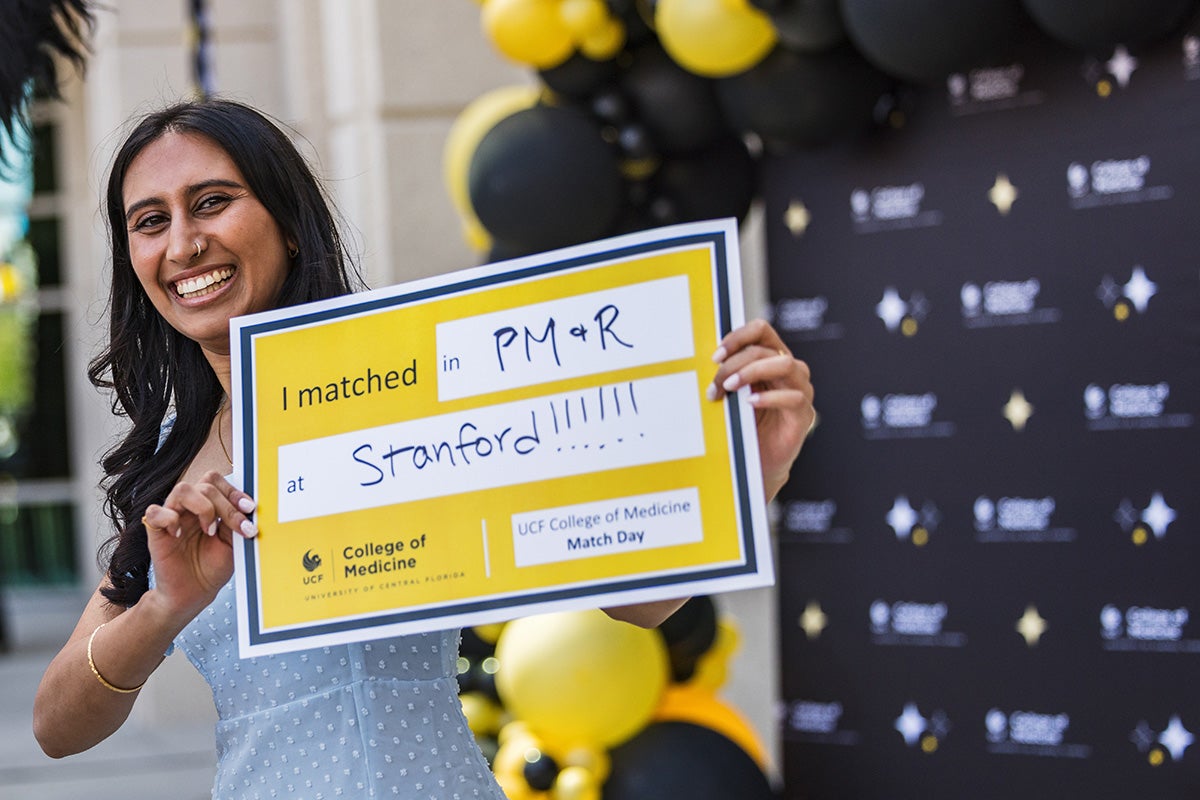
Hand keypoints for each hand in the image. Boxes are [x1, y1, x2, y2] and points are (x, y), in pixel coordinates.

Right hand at [141, 471, 257, 617]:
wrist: (195, 593)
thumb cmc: (212, 567)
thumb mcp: (233, 543)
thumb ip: (237, 522)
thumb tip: (248, 508)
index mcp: (209, 506)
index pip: (217, 482)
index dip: (234, 491)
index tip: (250, 509)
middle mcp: (190, 507)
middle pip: (205, 485)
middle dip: (227, 505)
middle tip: (238, 527)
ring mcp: (172, 517)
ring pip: (182, 490)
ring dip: (203, 508)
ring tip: (209, 530)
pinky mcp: (155, 531)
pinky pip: (155, 512)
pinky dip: (170, 519)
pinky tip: (179, 535)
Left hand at [706, 319, 814, 501]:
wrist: (756, 460)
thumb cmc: (744, 424)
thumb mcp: (732, 394)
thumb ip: (726, 375)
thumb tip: (707, 362)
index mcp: (771, 358)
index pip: (761, 330)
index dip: (738, 337)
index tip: (716, 356)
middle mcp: (789, 370)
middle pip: (765, 350)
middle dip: (734, 364)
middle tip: (716, 383)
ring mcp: (800, 390)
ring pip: (784, 364)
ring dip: (752, 372)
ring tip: (730, 387)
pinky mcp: (804, 413)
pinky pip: (793, 397)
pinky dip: (769, 397)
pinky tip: (750, 403)